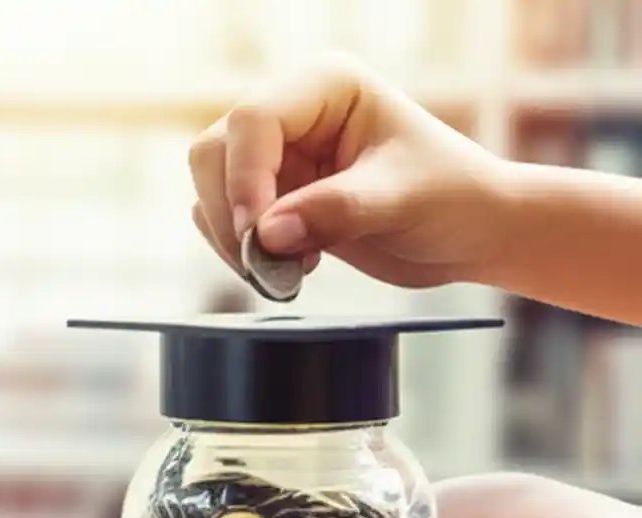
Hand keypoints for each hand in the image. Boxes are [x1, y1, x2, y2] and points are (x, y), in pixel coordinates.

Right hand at [189, 53, 507, 287]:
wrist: (471, 232)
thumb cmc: (454, 198)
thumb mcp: (401, 201)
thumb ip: (334, 212)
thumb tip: (266, 234)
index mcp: (325, 85)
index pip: (253, 119)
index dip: (245, 178)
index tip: (260, 236)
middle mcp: (293, 110)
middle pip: (214, 150)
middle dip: (232, 212)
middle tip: (268, 261)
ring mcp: (277, 152)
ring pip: (210, 186)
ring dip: (234, 237)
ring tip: (291, 267)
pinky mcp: (271, 192)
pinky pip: (221, 216)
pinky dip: (242, 249)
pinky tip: (294, 263)